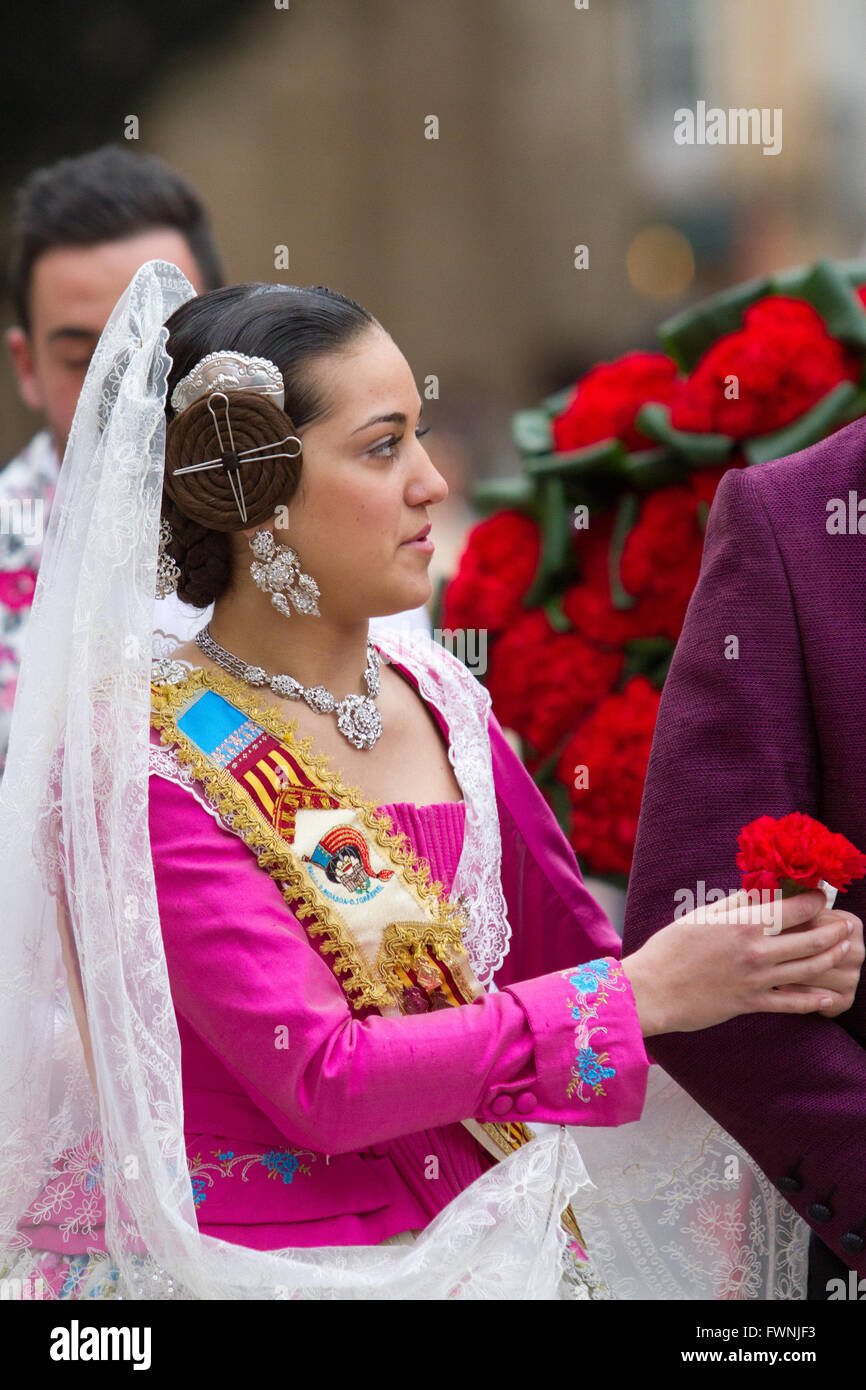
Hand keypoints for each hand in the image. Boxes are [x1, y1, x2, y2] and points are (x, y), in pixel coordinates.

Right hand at [621, 888, 857, 1035]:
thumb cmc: (671, 947)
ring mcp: (757, 980)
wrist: (653, 989)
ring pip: (808, 970)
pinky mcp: (751, 1003)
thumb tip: (764, 889)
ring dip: (832, 958)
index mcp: (745, 924)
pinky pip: (792, 1003)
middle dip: (834, 930)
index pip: (794, 908)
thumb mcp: (702, 915)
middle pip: (811, 940)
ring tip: (845, 949)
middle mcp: (757, 951)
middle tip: (847, 924)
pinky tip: (829, 997)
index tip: (823, 895)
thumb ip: (737, 902)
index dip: (815, 900)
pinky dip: (814, 1001)